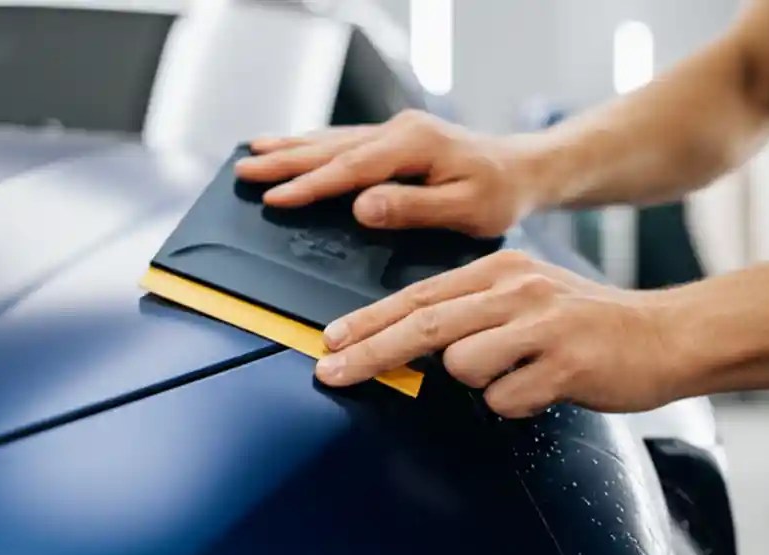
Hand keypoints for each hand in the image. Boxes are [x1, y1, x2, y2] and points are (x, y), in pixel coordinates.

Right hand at [234, 110, 549, 236]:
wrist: (525, 171)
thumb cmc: (500, 195)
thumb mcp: (465, 210)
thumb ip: (412, 209)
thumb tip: (362, 207)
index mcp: (415, 144)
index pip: (351, 168)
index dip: (310, 185)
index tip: (276, 199)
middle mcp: (401, 131)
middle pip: (331, 148)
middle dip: (285, 160)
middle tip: (243, 170)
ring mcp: (397, 132)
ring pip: (333, 141)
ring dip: (291, 148)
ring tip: (254, 152)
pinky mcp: (396, 140)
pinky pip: (345, 142)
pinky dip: (313, 145)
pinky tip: (293, 147)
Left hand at [313, 250, 685, 417]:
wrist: (667, 336)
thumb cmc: (591, 324)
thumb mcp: (529, 298)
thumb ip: (476, 312)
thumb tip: (416, 340)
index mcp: (502, 270)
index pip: (419, 296)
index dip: (369, 321)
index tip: (331, 341)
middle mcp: (517, 290)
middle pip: (424, 325)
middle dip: (369, 352)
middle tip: (330, 373)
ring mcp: (542, 325)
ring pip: (464, 365)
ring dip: (480, 382)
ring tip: (521, 373)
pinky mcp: (565, 363)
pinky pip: (508, 399)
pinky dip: (518, 404)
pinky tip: (547, 390)